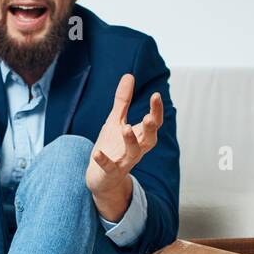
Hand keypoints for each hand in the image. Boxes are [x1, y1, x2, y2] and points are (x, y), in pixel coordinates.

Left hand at [85, 74, 163, 222]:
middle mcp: (136, 149)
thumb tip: (129, 75)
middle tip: (149, 117)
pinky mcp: (110, 172)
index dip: (156, 111)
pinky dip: (104, 160)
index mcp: (139, 136)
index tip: (156, 95)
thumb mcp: (116, 121)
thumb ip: (123, 101)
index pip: (154, 123)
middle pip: (149, 140)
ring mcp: (124, 162)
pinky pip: (109, 167)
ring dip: (131, 141)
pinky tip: (97, 153)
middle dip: (151, 128)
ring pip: (133, 154)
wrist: (100, 177)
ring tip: (126, 128)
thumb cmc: (111, 146)